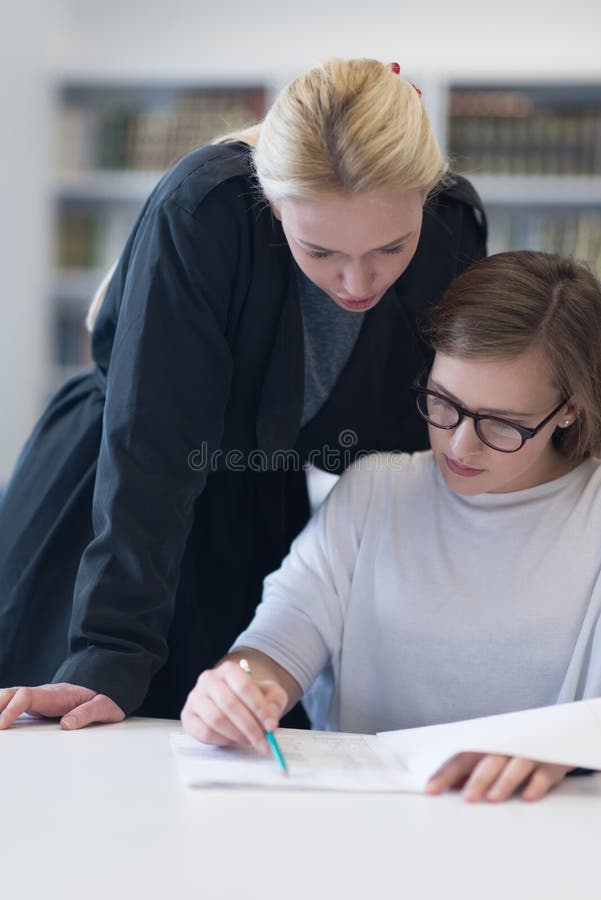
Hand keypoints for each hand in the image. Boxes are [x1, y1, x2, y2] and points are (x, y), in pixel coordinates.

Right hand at [0, 683, 124, 729]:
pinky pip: (16, 704)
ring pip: (11, 697)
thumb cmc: (107, 696)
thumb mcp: (104, 706)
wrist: (111, 685)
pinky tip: (0, 721)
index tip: (2, 725)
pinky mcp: (39, 705)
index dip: (12, 709)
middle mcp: (44, 693)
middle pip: (12, 693)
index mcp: (57, 694)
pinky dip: (3, 709)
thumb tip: (67, 725)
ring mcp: (40, 698)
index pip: (27, 696)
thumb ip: (87, 713)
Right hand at [181, 660, 287, 754]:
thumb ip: (274, 702)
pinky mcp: (188, 716)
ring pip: (216, 719)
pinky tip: (232, 740)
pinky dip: (222, 740)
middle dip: (249, 727)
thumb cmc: (250, 697)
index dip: (259, 708)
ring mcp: (195, 697)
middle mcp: (209, 680)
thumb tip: (271, 720)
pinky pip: (204, 732)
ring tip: (250, 741)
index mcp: (229, 669)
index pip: (243, 686)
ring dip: (236, 735)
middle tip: (263, 742)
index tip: (271, 726)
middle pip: (229, 704)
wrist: (233, 699)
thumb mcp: (269, 694)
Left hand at [426, 752, 571, 802]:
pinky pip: (544, 773)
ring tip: (493, 798)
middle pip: (488, 761)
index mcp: (487, 742)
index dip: (446, 772)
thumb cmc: (516, 744)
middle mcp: (506, 745)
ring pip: (516, 765)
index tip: (431, 789)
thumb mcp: (492, 750)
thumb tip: (452, 786)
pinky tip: (528, 797)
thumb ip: (473, 767)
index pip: (462, 757)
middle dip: (476, 780)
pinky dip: (536, 784)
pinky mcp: (552, 762)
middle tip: (466, 799)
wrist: (556, 730)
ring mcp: (530, 752)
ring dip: (504, 781)